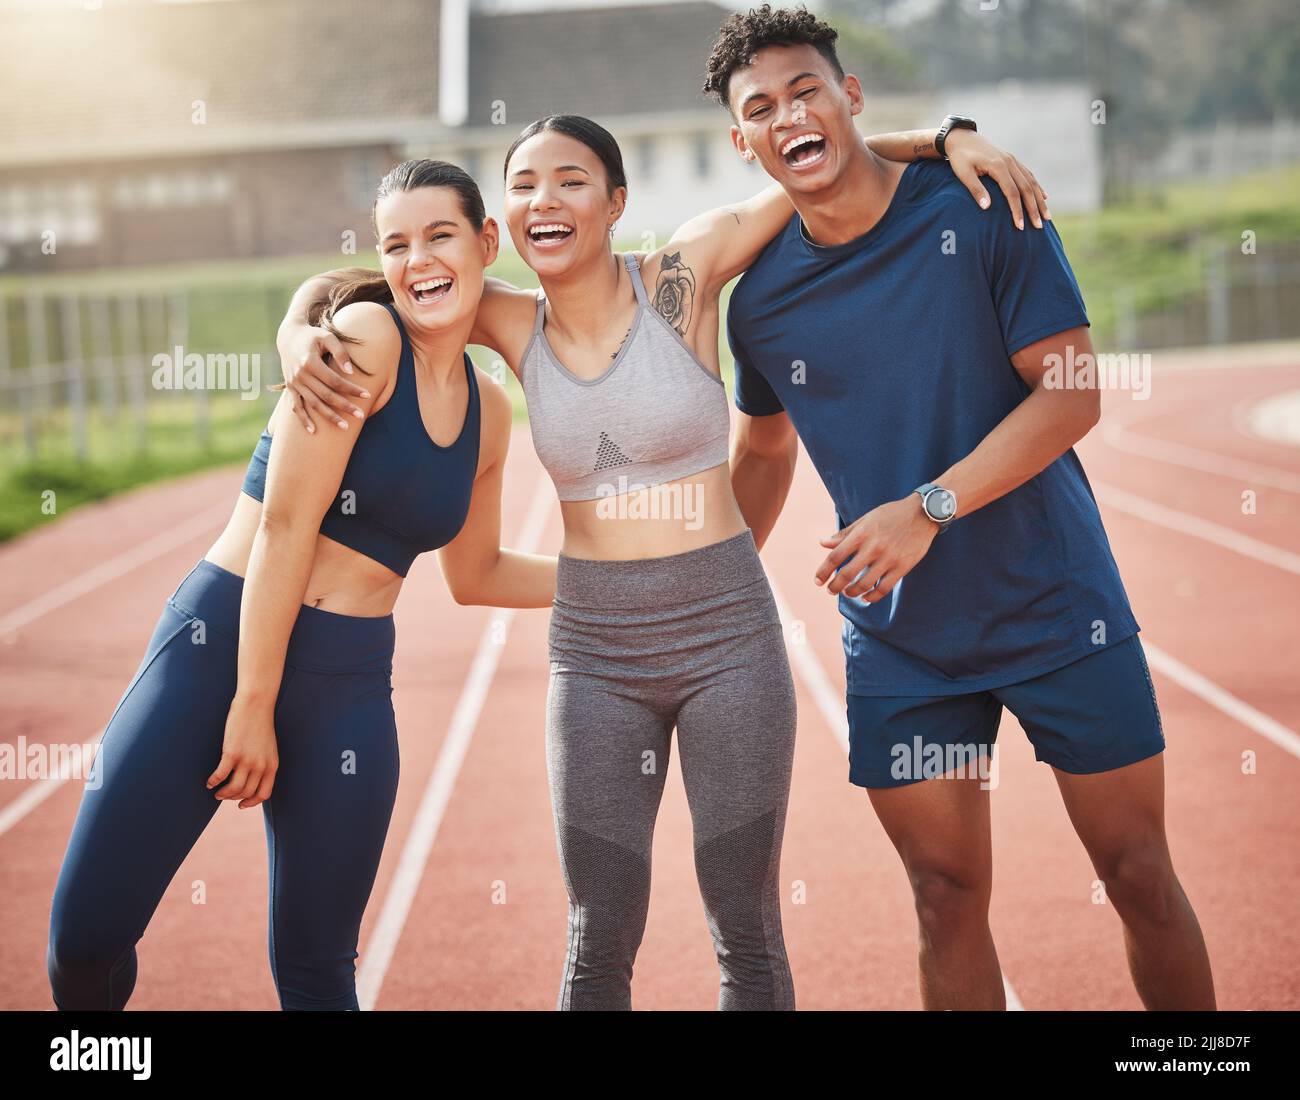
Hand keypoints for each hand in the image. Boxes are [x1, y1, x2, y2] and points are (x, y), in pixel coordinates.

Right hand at [206, 697, 278, 808]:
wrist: (256, 705)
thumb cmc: (260, 724)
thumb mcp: (268, 747)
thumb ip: (263, 762)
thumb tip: (251, 777)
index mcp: (272, 765)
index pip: (264, 793)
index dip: (252, 802)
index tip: (241, 804)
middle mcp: (261, 766)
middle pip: (246, 792)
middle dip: (233, 797)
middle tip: (223, 795)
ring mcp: (247, 760)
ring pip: (233, 788)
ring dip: (223, 794)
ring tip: (216, 792)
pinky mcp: (232, 753)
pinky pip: (221, 775)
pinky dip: (213, 781)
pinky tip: (209, 782)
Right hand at [270, 322, 368, 432]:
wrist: (288, 337)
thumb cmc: (313, 336)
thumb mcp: (328, 337)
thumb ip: (340, 353)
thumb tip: (351, 372)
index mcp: (310, 362)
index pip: (335, 380)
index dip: (351, 389)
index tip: (367, 395)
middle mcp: (300, 374)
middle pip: (326, 395)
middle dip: (344, 407)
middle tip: (361, 416)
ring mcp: (294, 383)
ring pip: (313, 404)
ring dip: (329, 416)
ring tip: (345, 427)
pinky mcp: (290, 388)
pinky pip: (296, 407)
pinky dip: (303, 419)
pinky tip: (313, 431)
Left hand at [814, 497, 938, 602]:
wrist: (924, 513)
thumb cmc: (891, 514)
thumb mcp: (866, 519)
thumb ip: (845, 534)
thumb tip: (823, 543)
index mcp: (862, 534)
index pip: (836, 556)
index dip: (823, 571)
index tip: (817, 581)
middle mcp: (873, 547)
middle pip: (847, 574)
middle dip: (835, 586)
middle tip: (830, 590)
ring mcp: (889, 558)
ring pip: (864, 584)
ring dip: (852, 592)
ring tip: (847, 593)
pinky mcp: (903, 566)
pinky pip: (884, 588)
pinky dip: (872, 596)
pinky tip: (865, 597)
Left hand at [943, 129, 1048, 230]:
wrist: (962, 138)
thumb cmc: (960, 158)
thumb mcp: (963, 174)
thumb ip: (975, 189)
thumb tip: (987, 207)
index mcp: (998, 166)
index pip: (1012, 193)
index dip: (1017, 210)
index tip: (1020, 227)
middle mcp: (1009, 162)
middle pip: (1026, 188)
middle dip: (1034, 209)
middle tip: (1038, 227)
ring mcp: (1012, 160)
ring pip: (1031, 182)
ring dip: (1040, 200)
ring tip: (1046, 216)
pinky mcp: (1012, 160)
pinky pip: (1028, 175)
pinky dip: (1037, 187)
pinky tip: (1044, 197)